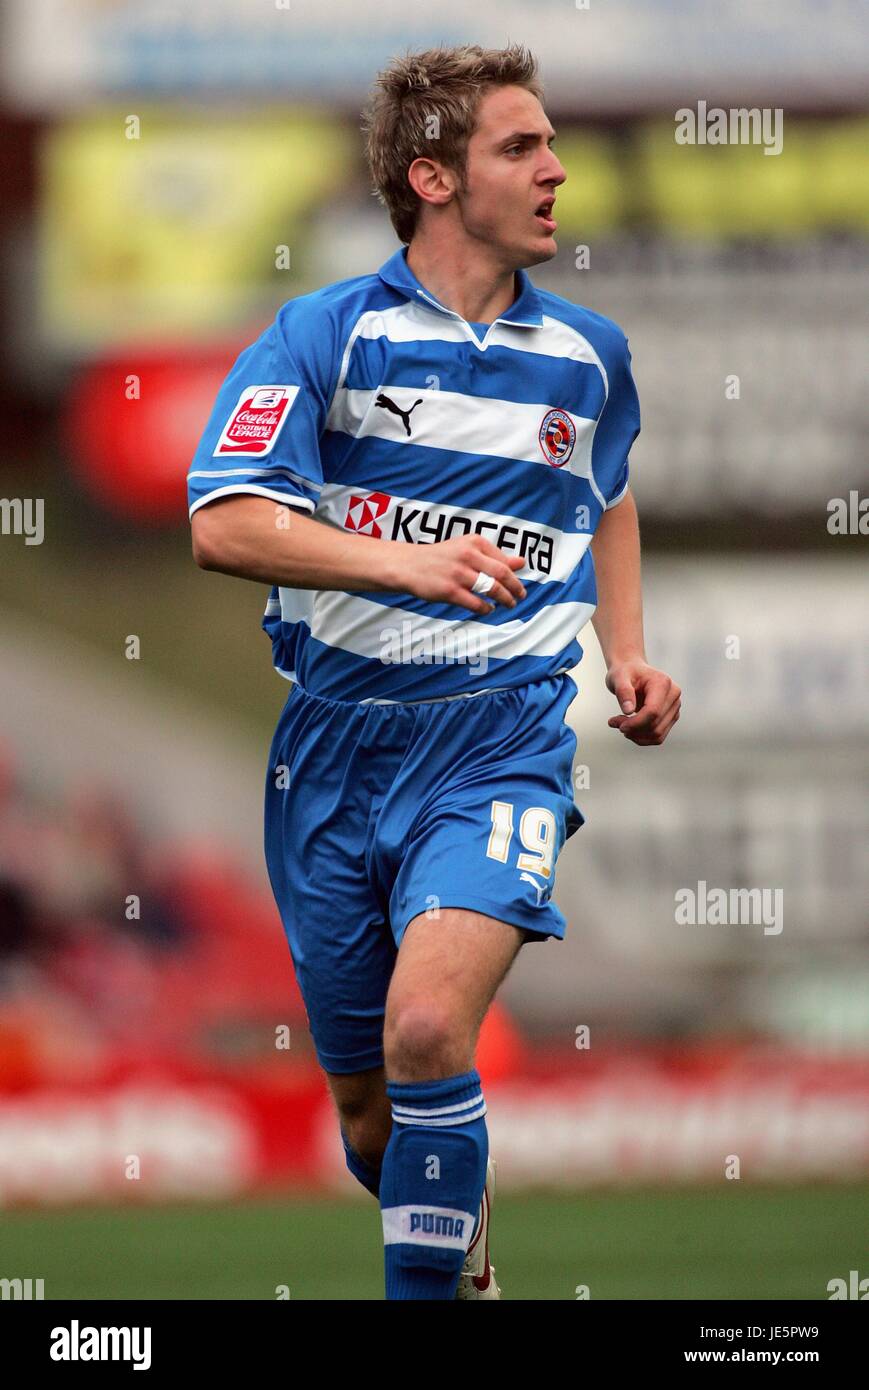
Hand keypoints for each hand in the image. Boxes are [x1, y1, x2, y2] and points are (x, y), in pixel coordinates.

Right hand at [397, 534, 526, 615]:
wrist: (408, 565)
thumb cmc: (441, 558)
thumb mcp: (467, 549)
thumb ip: (494, 556)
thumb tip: (522, 562)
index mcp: (474, 542)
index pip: (503, 560)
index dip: (515, 575)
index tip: (519, 584)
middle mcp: (468, 555)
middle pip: (503, 574)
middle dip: (516, 588)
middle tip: (521, 596)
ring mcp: (459, 573)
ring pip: (492, 589)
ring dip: (505, 599)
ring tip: (509, 604)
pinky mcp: (450, 591)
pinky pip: (476, 603)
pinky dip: (486, 608)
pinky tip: (488, 609)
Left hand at [605, 659, 680, 744]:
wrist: (632, 671)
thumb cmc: (626, 672)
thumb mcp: (618, 678)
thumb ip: (623, 692)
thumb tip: (629, 711)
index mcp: (663, 683)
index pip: (653, 711)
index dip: (636, 723)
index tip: (619, 725)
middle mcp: (673, 695)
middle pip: (655, 725)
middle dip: (633, 729)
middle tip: (614, 723)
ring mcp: (674, 707)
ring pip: (658, 734)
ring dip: (636, 736)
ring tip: (621, 726)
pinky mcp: (671, 716)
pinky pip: (658, 736)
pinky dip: (642, 738)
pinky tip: (630, 729)